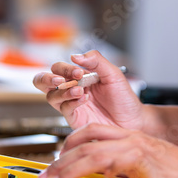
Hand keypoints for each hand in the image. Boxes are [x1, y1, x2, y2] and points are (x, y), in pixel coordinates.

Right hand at [32, 50, 146, 130]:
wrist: (133, 121)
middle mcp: (72, 89)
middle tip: (59, 79)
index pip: (59, 68)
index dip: (64, 68)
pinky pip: (64, 110)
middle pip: (43, 81)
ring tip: (80, 91)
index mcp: (79, 76)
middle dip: (46, 78)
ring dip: (63, 91)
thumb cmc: (123, 98)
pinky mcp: (75, 118)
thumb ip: (96, 61)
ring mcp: (72, 104)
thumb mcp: (113, 74)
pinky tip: (85, 100)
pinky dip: (72, 103)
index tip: (78, 71)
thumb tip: (75, 56)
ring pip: (51, 96)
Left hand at [37, 123, 177, 177]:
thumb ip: (124, 174)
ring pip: (91, 150)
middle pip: (85, 140)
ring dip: (66, 167)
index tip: (55, 163)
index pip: (92, 134)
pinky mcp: (143, 161)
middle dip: (60, 159)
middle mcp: (132, 139)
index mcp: (131, 139)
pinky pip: (109, 161)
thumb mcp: (147, 173)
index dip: (69, 146)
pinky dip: (89, 169)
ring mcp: (137, 148)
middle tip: (45, 176)